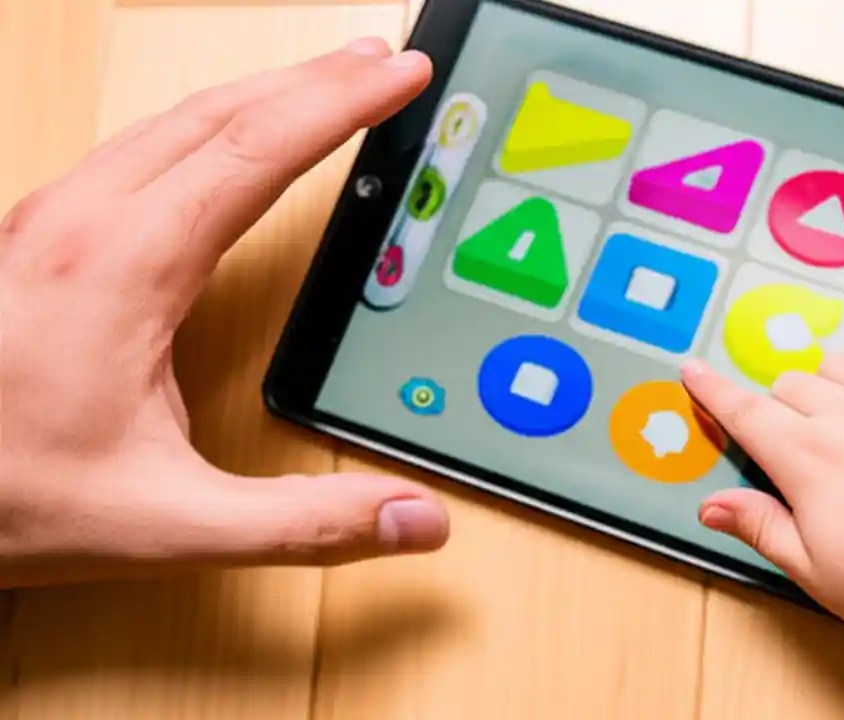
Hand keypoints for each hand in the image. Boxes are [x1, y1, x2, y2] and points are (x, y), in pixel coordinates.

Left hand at [0, 38, 447, 587]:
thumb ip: (301, 522)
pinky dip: (212, 124)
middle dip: (315, 78)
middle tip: (384, 61)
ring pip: (176, 120)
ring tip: (325, 82)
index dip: (343, 103)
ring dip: (262, 92)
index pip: (259, 149)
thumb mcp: (170, 522)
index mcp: (124, 265)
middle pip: (221, 112)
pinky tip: (227, 142)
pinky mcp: (40, 236)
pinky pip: (142, 146)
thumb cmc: (5, 494)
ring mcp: (53, 220)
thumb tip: (410, 518)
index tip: (402, 73)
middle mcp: (83, 222)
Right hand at [683, 352, 843, 718]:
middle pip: (790, 385)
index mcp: (808, 459)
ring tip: (839, 422)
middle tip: (793, 446)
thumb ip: (762, 526)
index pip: (745, 410)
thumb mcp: (815, 571)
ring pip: (840, 364)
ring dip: (827, 384)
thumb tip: (712, 505)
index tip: (693, 370)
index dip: (713, 390)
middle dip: (778, 406)